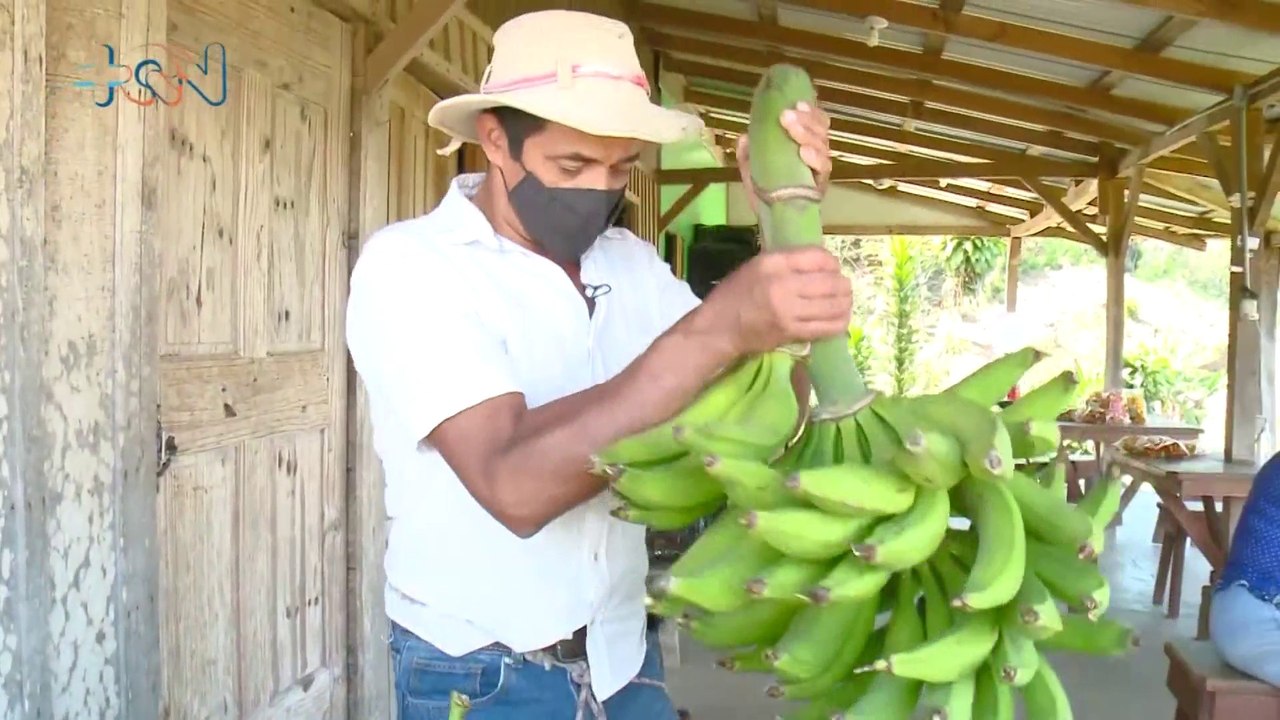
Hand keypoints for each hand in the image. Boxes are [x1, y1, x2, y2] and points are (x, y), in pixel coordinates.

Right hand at [702, 246, 851, 356]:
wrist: (718, 328)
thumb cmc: (734, 294)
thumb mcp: (755, 266)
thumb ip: (786, 262)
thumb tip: (820, 262)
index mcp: (773, 263)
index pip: (817, 256)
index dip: (832, 262)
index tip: (833, 268)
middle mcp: (783, 284)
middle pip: (829, 282)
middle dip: (843, 284)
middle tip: (844, 287)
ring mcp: (788, 310)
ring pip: (833, 305)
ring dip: (845, 303)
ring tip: (846, 302)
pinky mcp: (791, 332)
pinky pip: (826, 327)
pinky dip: (839, 322)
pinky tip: (840, 319)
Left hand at [736, 101, 832, 210]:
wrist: (769, 221)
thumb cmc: (766, 191)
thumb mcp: (752, 168)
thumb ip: (747, 153)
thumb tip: (743, 137)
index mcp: (803, 143)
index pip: (815, 121)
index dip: (810, 111)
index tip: (796, 103)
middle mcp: (816, 153)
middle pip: (821, 130)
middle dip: (805, 120)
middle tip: (786, 116)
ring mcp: (819, 170)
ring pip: (823, 145)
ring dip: (808, 134)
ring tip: (792, 129)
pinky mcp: (820, 186)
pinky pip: (823, 169)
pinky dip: (814, 159)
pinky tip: (803, 153)